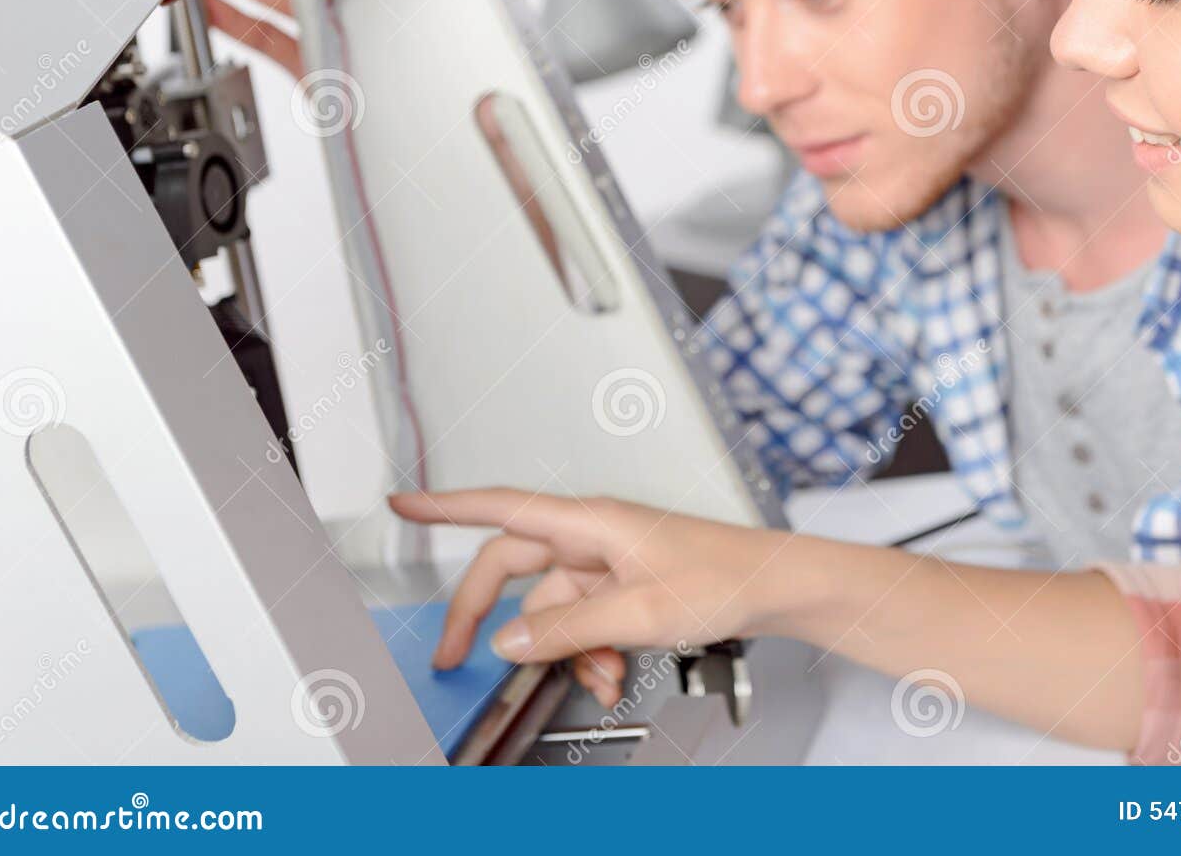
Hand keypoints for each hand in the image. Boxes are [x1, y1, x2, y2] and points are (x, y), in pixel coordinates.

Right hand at [388, 489, 786, 706]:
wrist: (776, 587)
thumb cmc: (726, 575)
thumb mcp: (638, 611)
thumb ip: (568, 628)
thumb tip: (510, 640)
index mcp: (590, 522)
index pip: (500, 508)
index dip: (446, 507)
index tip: (403, 504)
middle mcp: (593, 537)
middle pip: (514, 571)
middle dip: (490, 618)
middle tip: (457, 656)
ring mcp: (609, 564)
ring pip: (553, 611)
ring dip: (564, 651)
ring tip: (601, 676)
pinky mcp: (625, 588)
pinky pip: (584, 622)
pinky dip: (590, 652)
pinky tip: (614, 673)